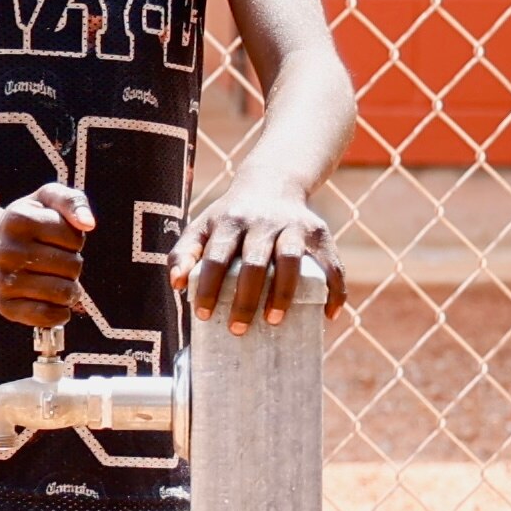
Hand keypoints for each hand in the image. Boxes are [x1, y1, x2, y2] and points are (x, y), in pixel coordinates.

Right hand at [0, 183, 91, 332]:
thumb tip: (89, 223)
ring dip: (69, 288)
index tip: (58, 237)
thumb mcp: (47, 199)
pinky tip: (53, 301)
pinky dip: (60, 312)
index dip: (74, 239)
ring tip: (55, 278)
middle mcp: (6, 251)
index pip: (74, 238)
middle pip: (72, 267)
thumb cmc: (26, 223)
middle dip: (73, 264)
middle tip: (57, 260)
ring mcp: (3, 281)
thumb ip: (73, 201)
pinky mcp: (5, 306)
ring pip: (63, 293)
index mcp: (17, 219)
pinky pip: (47, 317)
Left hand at [181, 185, 342, 326]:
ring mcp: (293, 225)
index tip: (203, 316)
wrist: (272, 181)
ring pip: (291, 259)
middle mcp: (262, 221)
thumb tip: (176, 285)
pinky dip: (334, 290)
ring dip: (283, 292)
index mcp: (230, 221)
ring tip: (274, 320)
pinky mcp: (318, 232)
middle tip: (238, 329)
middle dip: (246, 298)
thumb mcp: (203, 227)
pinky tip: (328, 315)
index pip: (217, 257)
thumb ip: (183, 253)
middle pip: (255, 262)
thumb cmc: (231, 217)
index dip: (209, 287)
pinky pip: (331, 263)